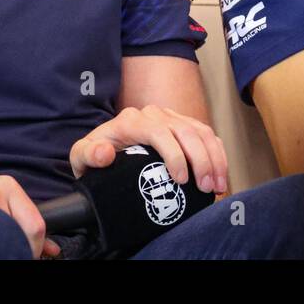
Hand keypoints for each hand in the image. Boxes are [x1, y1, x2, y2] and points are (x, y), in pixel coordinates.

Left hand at [70, 105, 228, 194]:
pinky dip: (218, 154)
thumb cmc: (95, 155)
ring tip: (217, 187)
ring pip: (201, 132)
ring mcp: (171, 117)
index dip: (174, 154)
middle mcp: (153, 114)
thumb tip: (104, 153)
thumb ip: (88, 155)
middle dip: (201, 160)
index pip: (159, 132)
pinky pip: (207, 134)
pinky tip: (221, 177)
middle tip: (207, 189)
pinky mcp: (183, 124)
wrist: (104, 147)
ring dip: (214, 158)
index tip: (181, 180)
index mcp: (131, 120)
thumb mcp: (82, 157)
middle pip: (186, 131)